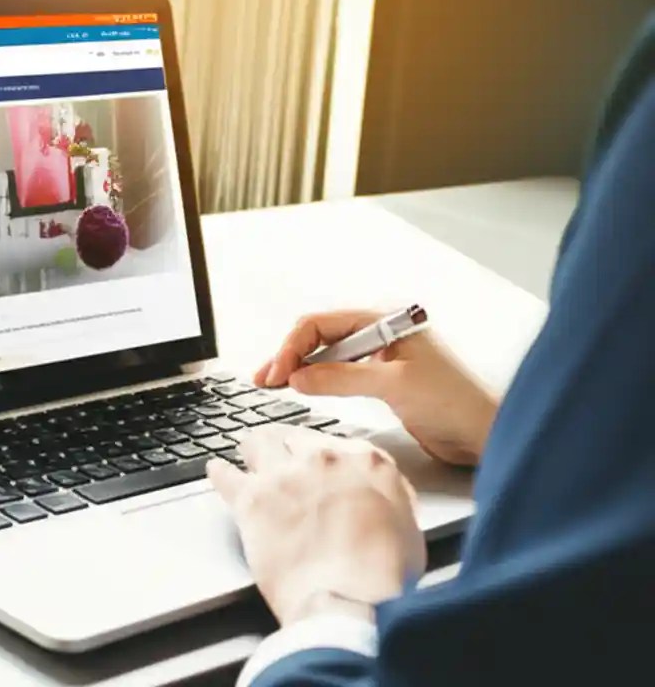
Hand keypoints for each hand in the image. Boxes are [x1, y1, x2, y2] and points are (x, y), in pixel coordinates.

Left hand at [208, 424, 425, 625]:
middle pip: (294, 438)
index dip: (321, 454)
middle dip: (287, 451)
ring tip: (249, 457)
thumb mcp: (407, 528)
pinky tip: (218, 473)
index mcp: (365, 462)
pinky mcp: (252, 499)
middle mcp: (322, 458)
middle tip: (283, 463)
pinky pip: (224, 474)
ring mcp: (284, 475)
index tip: (315, 462)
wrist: (346, 600)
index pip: (335, 442)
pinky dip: (220, 474)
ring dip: (253, 451)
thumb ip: (389, 498)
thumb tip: (377, 495)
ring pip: (257, 443)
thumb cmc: (381, 576)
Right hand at [255, 310, 497, 465]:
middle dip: (289, 355)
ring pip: (326, 354)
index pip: (322, 323)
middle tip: (264, 379)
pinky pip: (339, 372)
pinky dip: (316, 379)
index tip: (278, 373)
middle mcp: (381, 331)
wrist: (487, 433)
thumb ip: (342, 378)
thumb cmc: (455, 402)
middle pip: (320, 335)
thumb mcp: (394, 385)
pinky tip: (301, 388)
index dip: (293, 347)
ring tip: (272, 383)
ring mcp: (381, 355)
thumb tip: (296, 377)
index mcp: (386, 319)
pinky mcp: (382, 378)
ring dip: (299, 368)